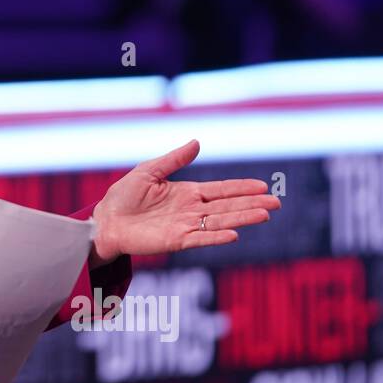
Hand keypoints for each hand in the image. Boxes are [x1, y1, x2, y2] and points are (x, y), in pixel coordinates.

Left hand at [92, 139, 277, 258]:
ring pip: (219, 222)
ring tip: (264, 215)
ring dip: (242, 218)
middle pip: (227, 206)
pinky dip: (216, 237)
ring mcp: (185, 226)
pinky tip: (234, 234)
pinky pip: (200, 239)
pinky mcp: (175, 240)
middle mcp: (191, 210)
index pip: (220, 190)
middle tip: (276, 203)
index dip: (241, 188)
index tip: (263, 186)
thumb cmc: (124, 197)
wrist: (106, 220)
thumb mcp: (149, 171)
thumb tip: (197, 142)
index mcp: (187, 193)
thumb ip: (174, 159)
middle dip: (251, 204)